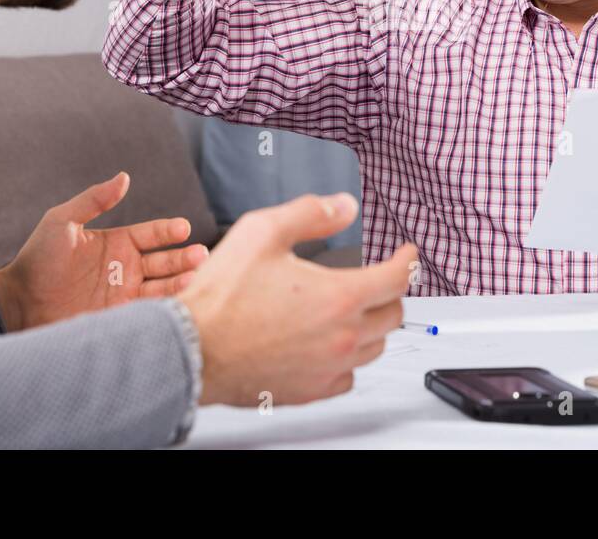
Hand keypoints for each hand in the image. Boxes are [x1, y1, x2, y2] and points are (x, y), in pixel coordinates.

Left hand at [0, 172, 207, 329]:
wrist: (18, 302)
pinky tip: (178, 300)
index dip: (169, 231)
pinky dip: (166, 305)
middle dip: (184, 258)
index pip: (152, 234)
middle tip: (200, 255)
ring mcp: (124, 293)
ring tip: (195, 276)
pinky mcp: (119, 317)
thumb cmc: (37, 258)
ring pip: (163, 286)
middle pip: (165, 261)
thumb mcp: (62, 221)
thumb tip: (125, 177)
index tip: (183, 228)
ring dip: (181, 281)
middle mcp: (126, 267)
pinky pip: (149, 310)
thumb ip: (94, 200)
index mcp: (117, 242)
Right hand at [178, 192, 416, 407]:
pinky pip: (348, 377)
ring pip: (375, 348)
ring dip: (372, 326)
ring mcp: (328, 368)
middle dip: (390, 292)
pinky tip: (331, 346)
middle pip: (393, 314)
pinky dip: (348, 360)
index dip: (407, 260)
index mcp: (340, 297)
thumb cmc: (221, 297)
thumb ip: (310, 213)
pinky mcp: (311, 391)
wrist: (190, 349)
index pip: (397, 278)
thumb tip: (344, 206)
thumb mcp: (263, 232)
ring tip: (355, 311)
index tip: (406, 254)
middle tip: (379, 281)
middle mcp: (342, 337)